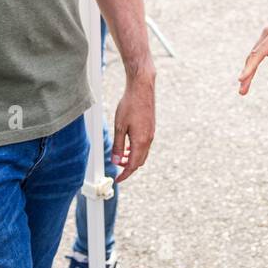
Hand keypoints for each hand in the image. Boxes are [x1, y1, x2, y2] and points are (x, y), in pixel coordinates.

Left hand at [112, 67, 154, 182]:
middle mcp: (148, 139)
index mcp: (141, 141)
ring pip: (143, 153)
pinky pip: (144, 144)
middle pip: (140, 161)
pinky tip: (128, 145)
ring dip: (132, 158)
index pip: (133, 165)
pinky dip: (136, 150)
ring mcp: (151, 133)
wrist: (142, 88)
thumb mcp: (119, 127)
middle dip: (129, 167)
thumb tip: (116, 161)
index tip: (118, 179)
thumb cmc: (130, 105)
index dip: (125, 174)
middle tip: (117, 168)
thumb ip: (118, 146)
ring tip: (121, 157)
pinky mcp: (151, 127)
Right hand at [238, 16, 267, 94]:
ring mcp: (267, 36)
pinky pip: (259, 55)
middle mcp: (267, 33)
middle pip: (253, 56)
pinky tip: (250, 76)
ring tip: (244, 89)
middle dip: (247, 74)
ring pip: (254, 56)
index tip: (241, 79)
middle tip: (242, 92)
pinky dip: (254, 66)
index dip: (249, 68)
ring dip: (249, 71)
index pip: (258, 54)